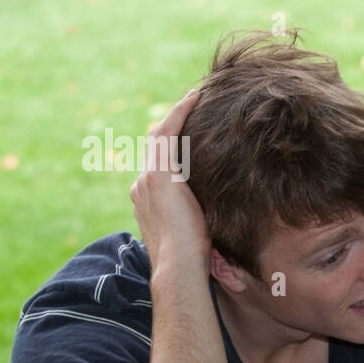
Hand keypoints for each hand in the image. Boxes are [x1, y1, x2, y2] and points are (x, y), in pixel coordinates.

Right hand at [129, 89, 209, 275]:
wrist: (179, 266)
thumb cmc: (193, 259)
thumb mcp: (195, 233)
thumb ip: (200, 219)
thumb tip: (221, 221)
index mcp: (147, 200)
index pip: (157, 164)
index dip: (170, 147)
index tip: (186, 135)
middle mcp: (142, 185)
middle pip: (155, 146)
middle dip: (171, 124)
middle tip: (189, 105)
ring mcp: (148, 178)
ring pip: (159, 135)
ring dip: (176, 113)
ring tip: (193, 97)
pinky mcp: (160, 174)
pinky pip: (168, 132)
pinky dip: (179, 113)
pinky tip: (194, 98)